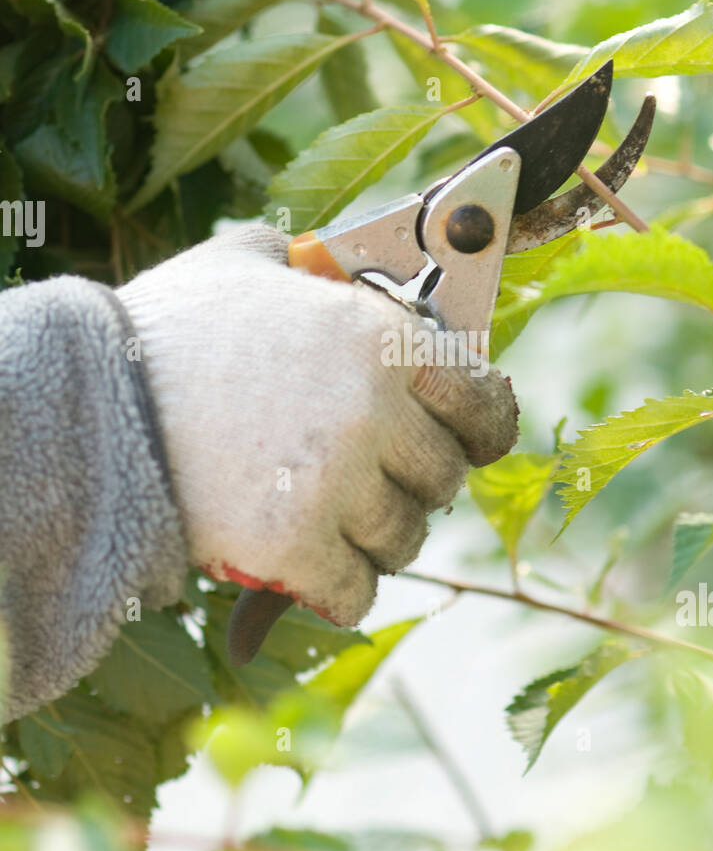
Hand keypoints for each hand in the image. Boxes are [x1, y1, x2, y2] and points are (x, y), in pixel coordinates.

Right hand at [118, 225, 517, 625]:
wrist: (90, 403)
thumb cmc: (168, 331)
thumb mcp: (243, 264)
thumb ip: (306, 262)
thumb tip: (330, 258)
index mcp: (379, 337)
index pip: (483, 401)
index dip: (484, 427)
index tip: (472, 441)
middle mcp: (373, 409)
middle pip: (442, 479)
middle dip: (414, 483)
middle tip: (373, 479)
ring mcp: (336, 482)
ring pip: (404, 540)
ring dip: (377, 539)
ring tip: (333, 519)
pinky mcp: (294, 546)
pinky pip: (356, 592)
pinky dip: (340, 590)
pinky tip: (312, 571)